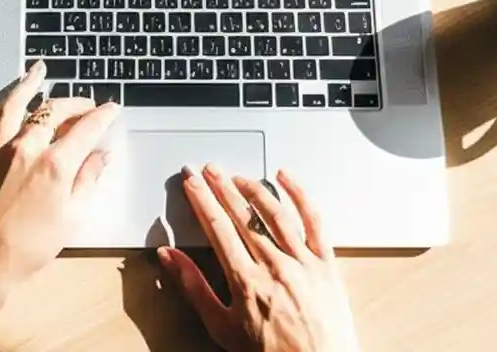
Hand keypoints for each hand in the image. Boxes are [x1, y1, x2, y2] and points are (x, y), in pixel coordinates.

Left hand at [0, 61, 120, 350]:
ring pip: (16, 106)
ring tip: (37, 71)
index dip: (102, 115)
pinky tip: (12, 108)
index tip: (112, 108)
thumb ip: (88, 180)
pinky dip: (7, 112)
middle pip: (53, 110)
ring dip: (29, 86)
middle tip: (86, 104)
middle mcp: (26, 147)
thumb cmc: (32, 245)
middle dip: (74, 102)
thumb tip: (100, 155)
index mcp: (55, 163)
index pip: (86, 128)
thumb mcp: (73, 216)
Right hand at [159, 165, 359, 351]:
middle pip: (242, 215)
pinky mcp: (326, 262)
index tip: (191, 183)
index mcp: (246, 282)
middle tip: (207, 169)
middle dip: (221, 187)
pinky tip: (286, 178)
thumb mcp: (222, 328)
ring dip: (252, 188)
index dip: (202, 201)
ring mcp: (303, 261)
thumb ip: (194, 288)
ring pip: (274, 213)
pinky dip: (300, 195)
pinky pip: (313, 220)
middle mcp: (275, 266)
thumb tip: (170, 258)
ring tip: (236, 175)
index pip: (218, 228)